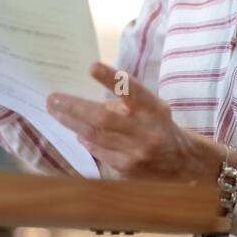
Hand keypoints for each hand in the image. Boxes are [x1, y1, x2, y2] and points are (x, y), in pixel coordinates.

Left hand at [45, 62, 224, 181]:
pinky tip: (77, 132)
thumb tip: (90, 100)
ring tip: (55, 111)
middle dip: (74, 107)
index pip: (131, 90)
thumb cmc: (160, 126)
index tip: (91, 66)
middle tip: (53, 98)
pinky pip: (99, 152)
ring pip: (94, 137)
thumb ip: (125, 101)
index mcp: (153, 109)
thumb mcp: (152, 107)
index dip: (110, 78)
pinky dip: (86, 140)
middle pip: (103, 118)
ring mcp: (135, 153)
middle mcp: (145, 131)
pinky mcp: (127, 170)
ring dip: (72, 123)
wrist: (183, 164)